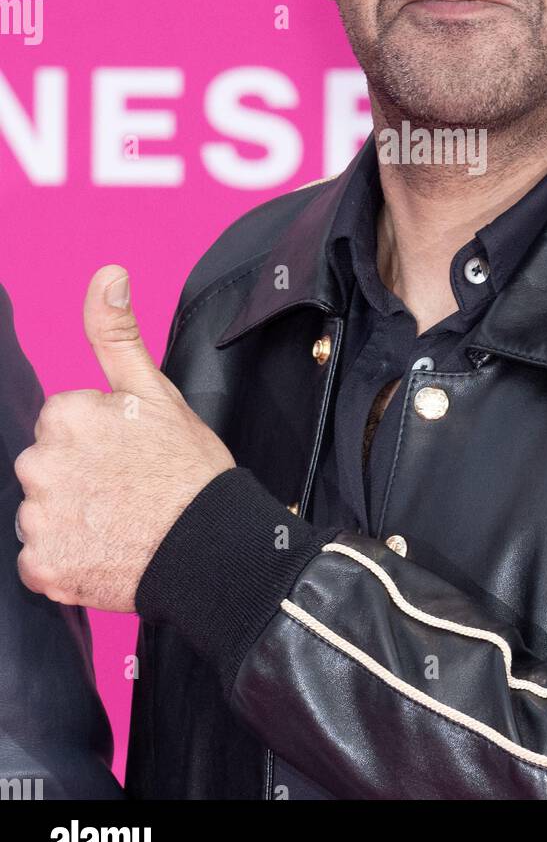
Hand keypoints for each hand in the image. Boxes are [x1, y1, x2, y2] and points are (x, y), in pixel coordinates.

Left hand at [14, 265, 235, 610]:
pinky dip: (66, 561)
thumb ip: (116, 333)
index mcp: (63, 415)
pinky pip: (40, 560)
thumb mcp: (155, 390)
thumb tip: (107, 274)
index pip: (60, 424)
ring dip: (70, 519)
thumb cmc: (187, 468)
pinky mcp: (43, 567)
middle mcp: (39, 464)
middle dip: (76, 476)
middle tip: (125, 489)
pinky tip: (103, 553)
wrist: (211, 546)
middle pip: (45, 467)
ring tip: (118, 523)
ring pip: (41, 512)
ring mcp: (39, 519)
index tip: (128, 454)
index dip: (97, 439)